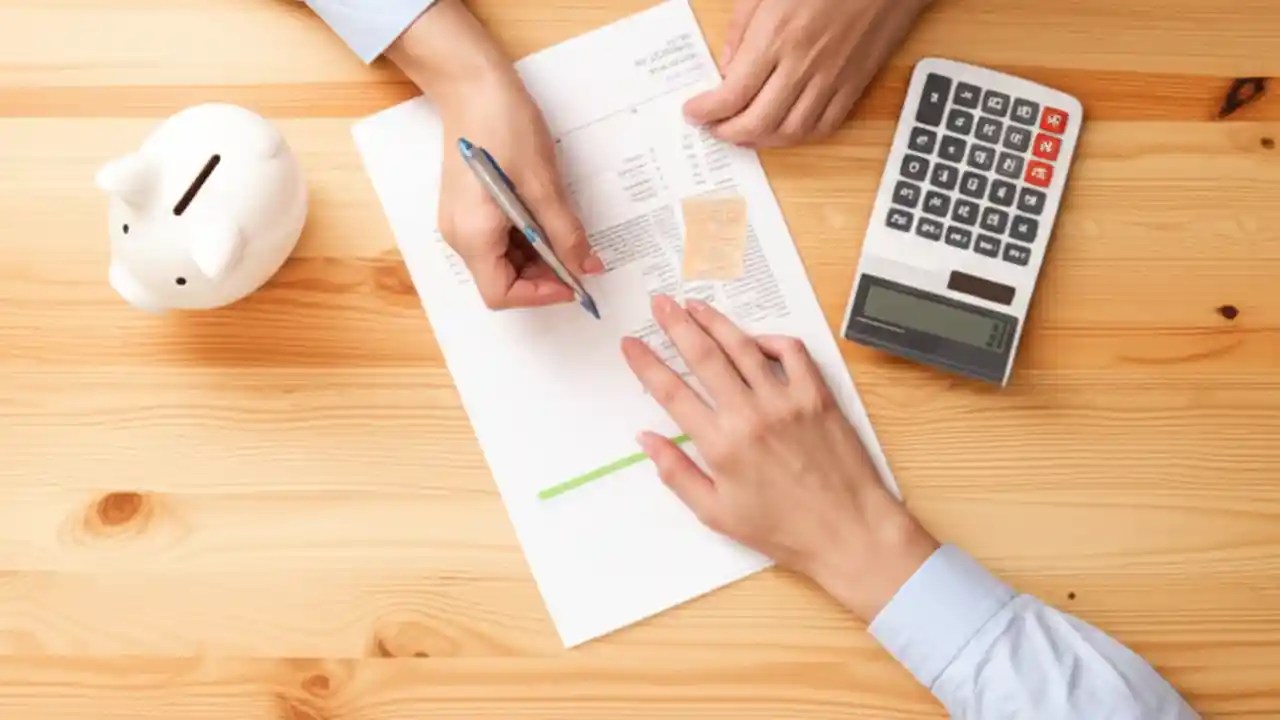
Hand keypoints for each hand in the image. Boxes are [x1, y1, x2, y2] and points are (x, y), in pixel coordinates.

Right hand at [388, 0, 602, 308]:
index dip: (540, 294)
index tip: (574, 281)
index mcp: (472, 235)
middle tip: (578, 256)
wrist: (472, 86)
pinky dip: (525, 239)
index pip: (501, 294)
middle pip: (501, 280)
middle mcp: (460, 236)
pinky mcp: (469, 209)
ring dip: (536, 257)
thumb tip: (588, 267)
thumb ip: (565, 233)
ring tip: (565, 233)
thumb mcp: (543, 185)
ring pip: (501, 261)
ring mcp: (462, 222)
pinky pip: (497, 239)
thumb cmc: (504, 127)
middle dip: (543, 276)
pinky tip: (547, 219)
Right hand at [621, 296, 938, 619]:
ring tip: (695, 305)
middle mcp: (750, 414)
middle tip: (660, 303)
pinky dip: (771, 339)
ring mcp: (786, 401)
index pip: (672, 392)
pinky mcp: (818, 396)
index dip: (646, 364)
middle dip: (677, 325)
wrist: (849, 532)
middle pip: (704, 357)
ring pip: (743, 347)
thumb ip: (677, 473)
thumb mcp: (717, 514)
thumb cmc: (783, 530)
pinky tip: (755, 339)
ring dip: (715, 322)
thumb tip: (647, 438)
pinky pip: (792, 352)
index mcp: (721, 445)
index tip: (630, 343)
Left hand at [685, 0, 930, 147]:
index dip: (707, 111)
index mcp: (777, 36)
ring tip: (743, 132)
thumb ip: (741, 28)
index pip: (733, 93)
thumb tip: (727, 68)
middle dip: (727, 132)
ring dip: (761, 140)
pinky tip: (783, 128)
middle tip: (713, 128)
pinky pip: (825, 125)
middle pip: (757, 122)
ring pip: (791, 132)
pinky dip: (798, 135)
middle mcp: (803, 64)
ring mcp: (833, 78)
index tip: (693, 112)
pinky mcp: (855, 84)